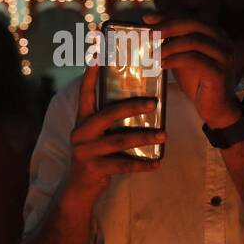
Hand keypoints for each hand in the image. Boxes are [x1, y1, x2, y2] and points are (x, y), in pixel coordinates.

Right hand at [67, 56, 164, 202]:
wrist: (80, 188)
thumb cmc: (96, 156)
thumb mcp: (98, 136)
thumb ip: (110, 121)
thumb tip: (143, 101)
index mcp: (82, 121)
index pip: (86, 94)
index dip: (91, 75)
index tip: (97, 55)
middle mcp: (80, 133)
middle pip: (107, 115)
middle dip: (132, 107)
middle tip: (154, 104)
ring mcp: (85, 151)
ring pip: (119, 141)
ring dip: (145, 138)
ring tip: (164, 135)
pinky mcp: (93, 168)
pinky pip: (122, 165)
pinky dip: (142, 165)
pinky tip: (157, 163)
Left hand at [143, 12, 241, 127]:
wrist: (214, 106)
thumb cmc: (197, 81)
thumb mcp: (182, 58)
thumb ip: (172, 44)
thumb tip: (150, 31)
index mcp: (215, 33)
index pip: (191, 17)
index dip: (168, 15)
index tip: (147, 19)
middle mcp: (223, 41)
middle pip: (194, 24)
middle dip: (168, 26)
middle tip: (149, 34)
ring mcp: (224, 56)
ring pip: (195, 41)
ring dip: (170, 46)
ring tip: (153, 54)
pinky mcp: (220, 72)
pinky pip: (195, 60)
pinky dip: (176, 60)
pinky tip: (162, 65)